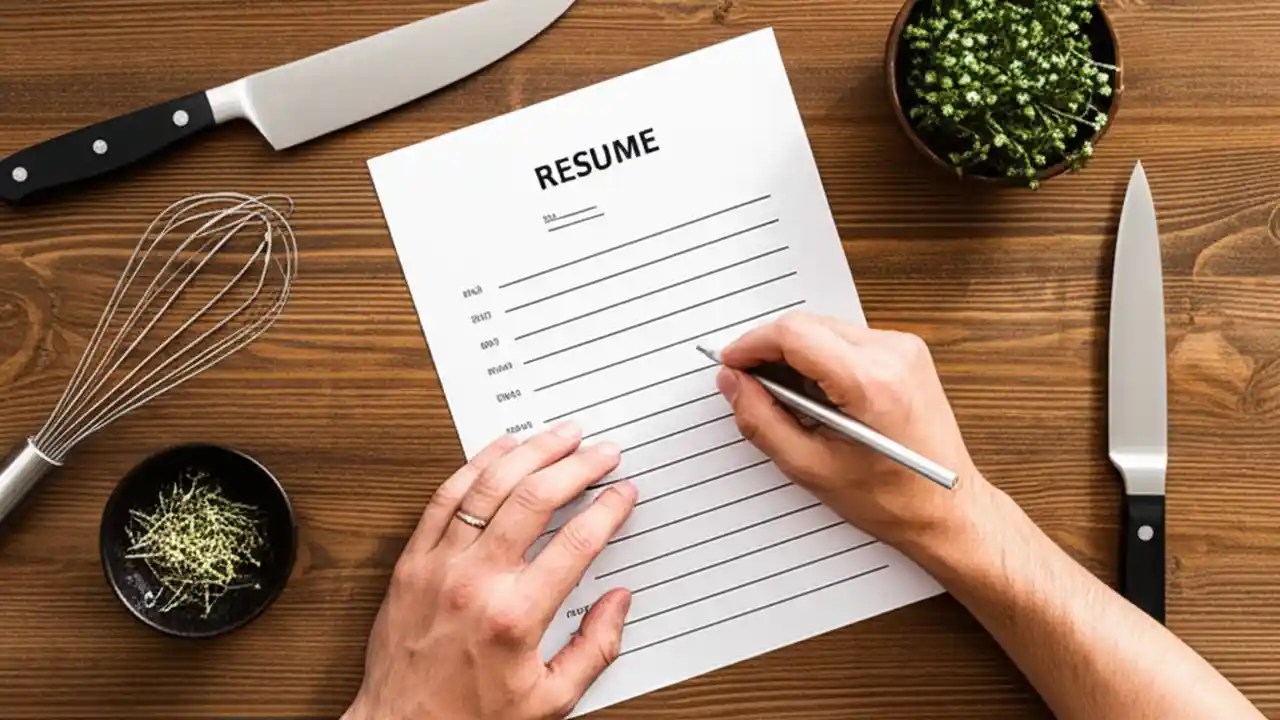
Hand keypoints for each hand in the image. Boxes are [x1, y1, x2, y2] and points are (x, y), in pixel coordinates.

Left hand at [344, 424, 635, 719]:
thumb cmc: (471, 719)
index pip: (577, 543)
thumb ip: (596, 648)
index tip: (623, 493)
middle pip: (536, 499)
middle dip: (577, 466)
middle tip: (601, 452)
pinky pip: (445, 497)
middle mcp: (477, 581)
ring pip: (489, 486)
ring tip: (560, 434)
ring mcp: (440, 565)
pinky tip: (501, 449)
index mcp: (516, 617)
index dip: (609, 509)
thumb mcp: (551, 699)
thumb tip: (620, 601)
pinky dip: (476, 465)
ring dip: (530, 452)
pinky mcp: (412, 561)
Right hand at [716, 311, 983, 553]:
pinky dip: (821, 359)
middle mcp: (892, 354)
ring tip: (786, 398)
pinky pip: (846, 339)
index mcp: (871, 383)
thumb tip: (733, 383)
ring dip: (796, 355)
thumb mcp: (810, 467)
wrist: (948, 510)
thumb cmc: (892, 499)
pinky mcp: (907, 353)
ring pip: (825, 328)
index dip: (752, 345)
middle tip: (750, 386)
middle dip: (770, 350)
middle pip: (808, 325)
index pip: (794, 334)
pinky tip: (817, 396)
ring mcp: (904, 349)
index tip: (731, 363)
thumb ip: (761, 420)